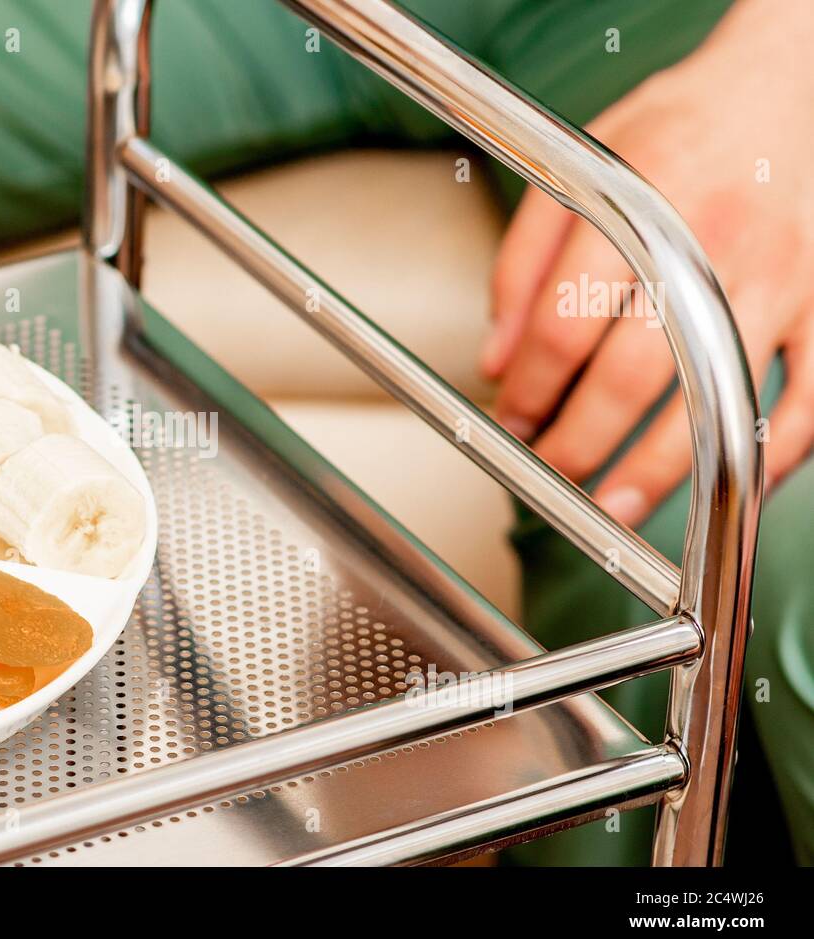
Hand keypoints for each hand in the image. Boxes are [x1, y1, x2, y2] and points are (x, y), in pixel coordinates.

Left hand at [482, 0, 813, 526]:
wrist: (776, 90)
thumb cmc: (673, 132)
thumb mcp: (577, 172)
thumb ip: (524, 263)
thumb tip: (497, 357)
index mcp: (640, 212)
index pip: (565, 328)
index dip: (528, 389)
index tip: (509, 417)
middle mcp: (710, 251)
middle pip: (631, 378)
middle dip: (577, 441)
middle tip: (549, 468)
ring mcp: (775, 285)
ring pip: (713, 405)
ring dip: (656, 472)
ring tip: (610, 506)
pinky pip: (805, 404)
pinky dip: (768, 458)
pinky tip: (720, 486)